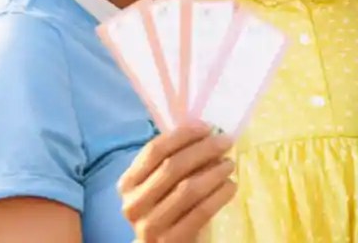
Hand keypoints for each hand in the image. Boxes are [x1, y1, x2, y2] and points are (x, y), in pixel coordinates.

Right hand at [118, 124, 236, 242]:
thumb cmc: (165, 209)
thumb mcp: (159, 185)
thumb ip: (172, 161)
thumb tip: (206, 133)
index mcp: (127, 184)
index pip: (154, 151)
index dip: (182, 135)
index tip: (207, 127)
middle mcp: (133, 204)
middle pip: (172, 167)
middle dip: (203, 149)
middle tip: (225, 141)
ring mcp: (150, 226)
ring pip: (188, 189)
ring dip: (214, 171)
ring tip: (230, 163)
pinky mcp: (171, 242)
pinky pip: (201, 212)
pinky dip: (219, 195)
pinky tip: (231, 185)